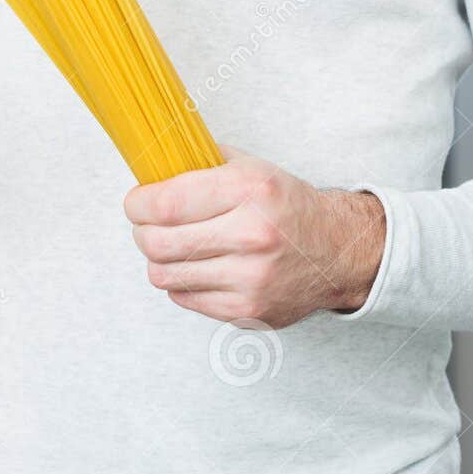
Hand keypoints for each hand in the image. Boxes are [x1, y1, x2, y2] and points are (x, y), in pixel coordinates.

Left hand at [123, 145, 385, 326]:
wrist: (337, 251)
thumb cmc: (286, 205)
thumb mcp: (252, 167)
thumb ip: (200, 163)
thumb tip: (149, 163)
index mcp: (251, 190)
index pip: (167, 203)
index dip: (138, 203)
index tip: (136, 201)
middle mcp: (253, 235)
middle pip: (158, 242)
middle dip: (142, 230)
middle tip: (146, 223)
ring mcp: (251, 279)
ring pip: (164, 275)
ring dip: (158, 258)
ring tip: (171, 244)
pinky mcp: (248, 311)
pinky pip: (184, 297)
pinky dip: (181, 281)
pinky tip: (197, 265)